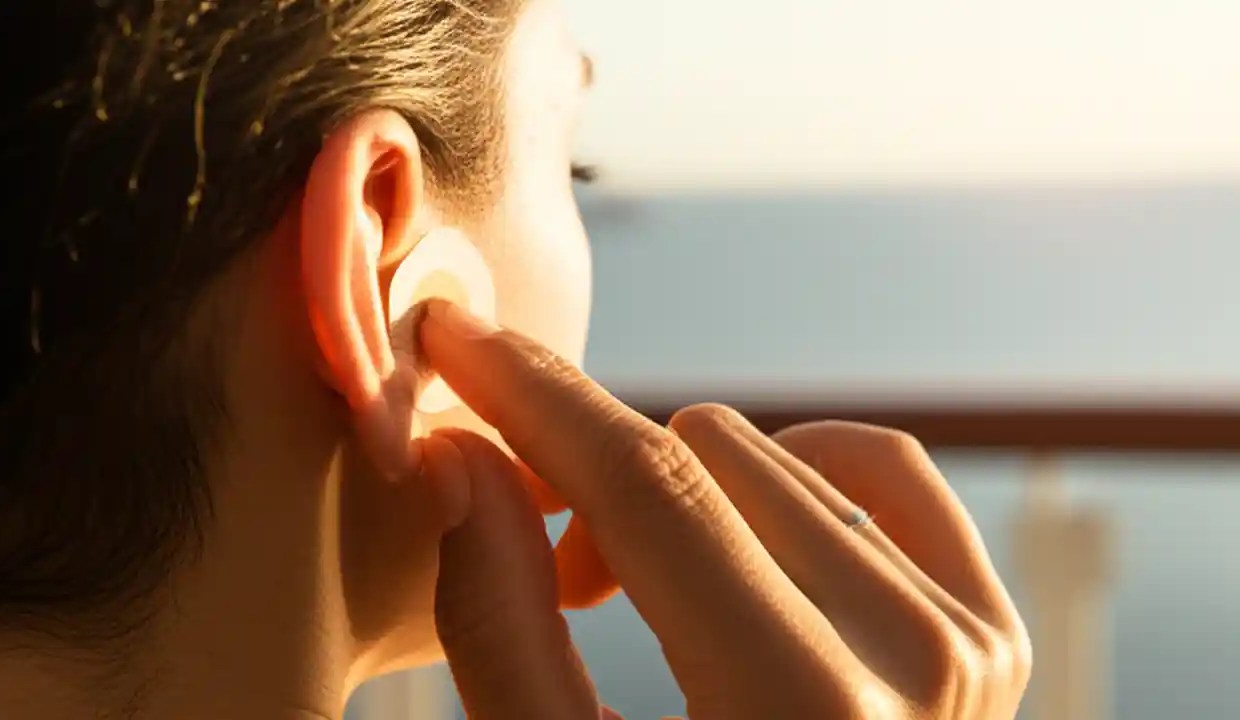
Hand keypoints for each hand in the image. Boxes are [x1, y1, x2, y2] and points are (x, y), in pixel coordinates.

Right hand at [420, 301, 1030, 719]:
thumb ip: (498, 625)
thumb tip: (460, 458)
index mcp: (797, 716)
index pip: (645, 485)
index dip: (534, 396)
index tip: (457, 335)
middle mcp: (914, 665)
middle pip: (702, 451)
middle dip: (595, 477)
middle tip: (560, 566)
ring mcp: (971, 645)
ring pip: (776, 450)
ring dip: (682, 489)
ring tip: (643, 589)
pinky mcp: (993, 632)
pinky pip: (882, 469)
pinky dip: (792, 473)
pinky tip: (740, 533)